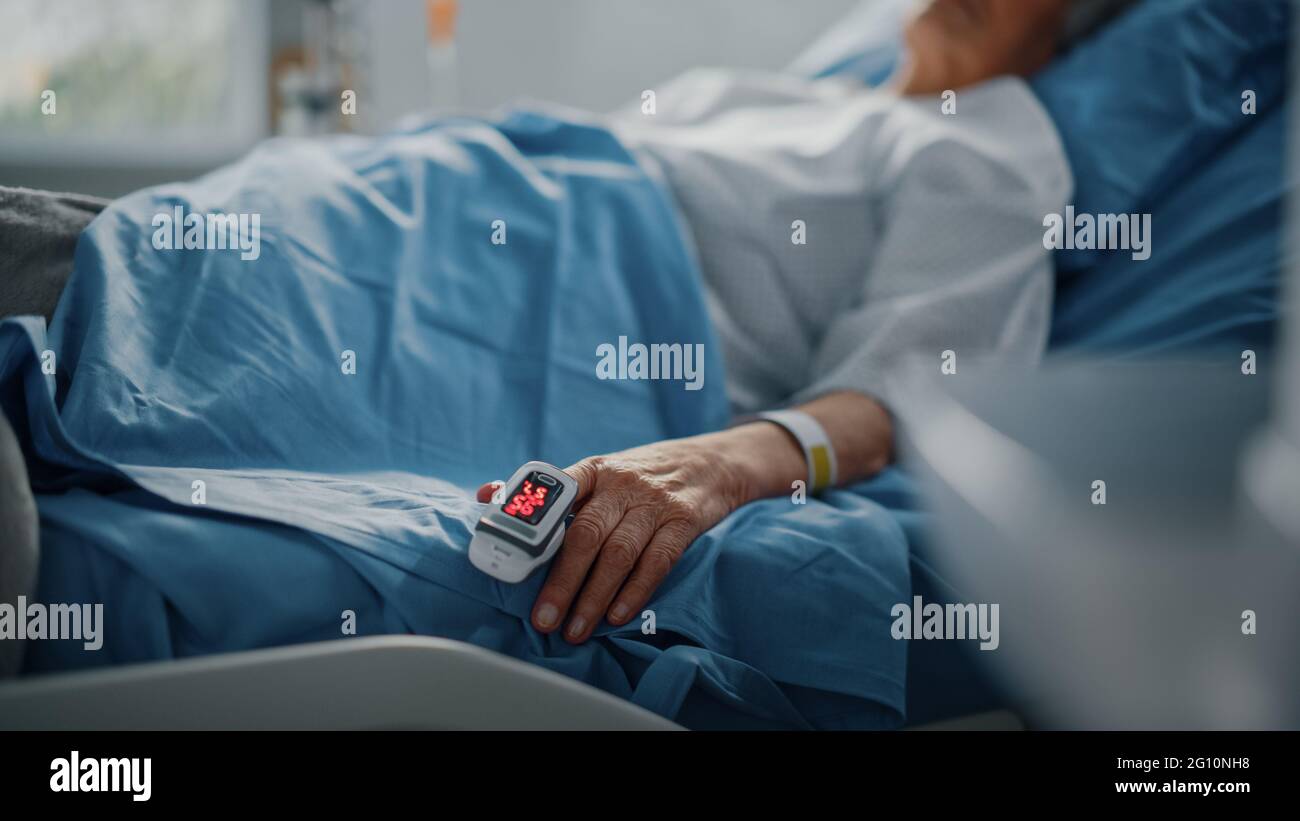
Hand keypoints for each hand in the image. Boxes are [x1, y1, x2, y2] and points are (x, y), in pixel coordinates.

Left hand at [475, 426, 801, 641]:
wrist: (712, 462)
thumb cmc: (641, 474)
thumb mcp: (598, 472)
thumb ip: (549, 491)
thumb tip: (484, 498)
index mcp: (593, 469)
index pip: (555, 494)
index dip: (531, 526)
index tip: (513, 562)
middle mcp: (621, 483)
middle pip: (585, 534)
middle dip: (562, 582)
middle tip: (543, 619)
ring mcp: (654, 502)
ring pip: (619, 553)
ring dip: (594, 596)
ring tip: (576, 630)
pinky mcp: (684, 520)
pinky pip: (657, 561)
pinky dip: (635, 592)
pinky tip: (616, 616)